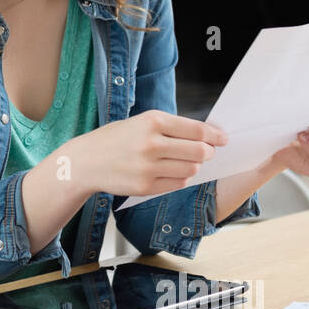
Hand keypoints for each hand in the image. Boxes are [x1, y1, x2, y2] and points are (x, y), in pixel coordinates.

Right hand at [75, 109, 227, 198]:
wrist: (85, 161)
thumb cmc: (116, 140)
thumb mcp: (140, 123)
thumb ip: (171, 128)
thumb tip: (206, 136)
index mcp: (152, 121)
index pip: (197, 130)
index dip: (215, 136)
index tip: (223, 139)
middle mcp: (151, 143)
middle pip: (200, 151)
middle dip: (208, 152)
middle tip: (206, 152)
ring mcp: (148, 167)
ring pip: (191, 169)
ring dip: (193, 166)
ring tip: (182, 162)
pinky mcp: (145, 186)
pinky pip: (178, 184)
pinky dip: (180, 179)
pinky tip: (169, 173)